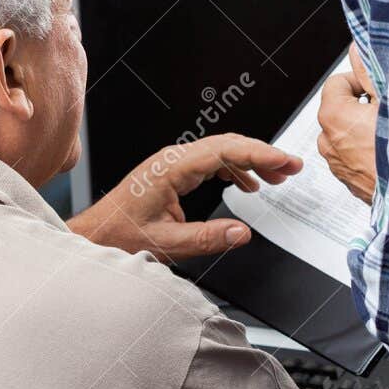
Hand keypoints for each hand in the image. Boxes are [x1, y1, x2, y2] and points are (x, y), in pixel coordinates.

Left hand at [67, 133, 302, 261]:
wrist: (96, 234)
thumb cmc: (120, 235)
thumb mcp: (166, 243)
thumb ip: (206, 238)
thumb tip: (242, 233)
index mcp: (171, 168)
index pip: (225, 151)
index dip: (259, 154)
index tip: (284, 162)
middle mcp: (172, 159)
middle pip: (227, 145)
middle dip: (262, 153)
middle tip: (292, 166)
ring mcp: (172, 163)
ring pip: (220, 151)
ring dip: (250, 161)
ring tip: (278, 177)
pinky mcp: (172, 172)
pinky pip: (210, 162)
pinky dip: (233, 169)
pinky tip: (247, 185)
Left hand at [317, 44, 377, 203]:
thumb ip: (370, 71)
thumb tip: (358, 49)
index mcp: (333, 115)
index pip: (337, 82)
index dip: (360, 81)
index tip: (378, 89)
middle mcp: (328, 140)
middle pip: (341, 107)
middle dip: (364, 106)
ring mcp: (337, 163)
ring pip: (348, 132)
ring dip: (366, 129)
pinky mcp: (348, 180)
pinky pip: (353, 154)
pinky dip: (367, 149)